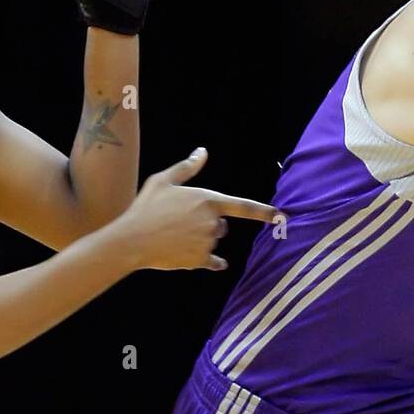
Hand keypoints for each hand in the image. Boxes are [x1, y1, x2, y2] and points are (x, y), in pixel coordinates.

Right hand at [119, 148, 279, 270]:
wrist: (132, 239)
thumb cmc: (146, 207)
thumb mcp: (164, 180)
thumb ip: (187, 167)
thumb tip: (202, 151)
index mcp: (208, 200)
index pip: (243, 206)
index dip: (264, 212)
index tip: (281, 216)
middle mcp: (212, 223)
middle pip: (221, 225)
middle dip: (208, 224)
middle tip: (180, 222)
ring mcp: (207, 243)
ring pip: (213, 241)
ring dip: (201, 240)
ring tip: (174, 236)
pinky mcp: (199, 261)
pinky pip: (213, 261)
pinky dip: (209, 261)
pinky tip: (193, 257)